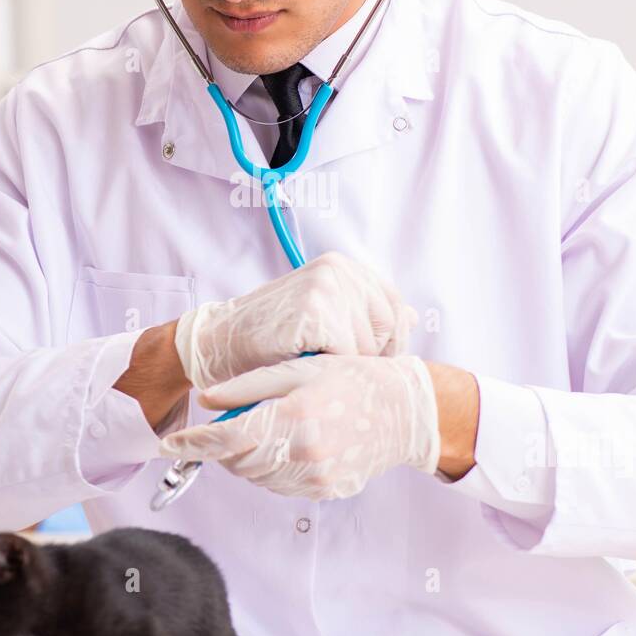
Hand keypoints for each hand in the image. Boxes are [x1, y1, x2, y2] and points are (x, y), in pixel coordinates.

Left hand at [157, 352, 439, 499]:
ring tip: (263, 431)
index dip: (191, 443)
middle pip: (237, 462)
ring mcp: (316, 476)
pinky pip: (280, 486)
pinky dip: (270, 469)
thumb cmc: (354, 379)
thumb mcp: (300, 369)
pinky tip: (286, 446)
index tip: (166, 443)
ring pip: (256, 477)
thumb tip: (206, 399)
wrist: (404, 411)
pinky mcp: (326, 490)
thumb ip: (249, 385)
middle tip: (220, 428)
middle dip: (219, 448)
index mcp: (293, 416)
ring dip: (245, 458)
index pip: (226, 438)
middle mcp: (304, 452)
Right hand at [173, 251, 417, 392]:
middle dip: (369, 356)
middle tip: (333, 365)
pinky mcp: (314, 310)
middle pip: (388, 328)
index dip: (387, 341)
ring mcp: (326, 287)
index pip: (395, 307)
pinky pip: (347, 355)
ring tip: (314, 361)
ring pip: (369, 346)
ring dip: (345, 366)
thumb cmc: (275, 338)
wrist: (222, 343)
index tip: (365, 359)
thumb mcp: (327, 318)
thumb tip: (413, 317)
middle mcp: (338, 269)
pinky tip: (305, 363)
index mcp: (345, 267)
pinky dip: (329, 369)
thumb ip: (368, 315)